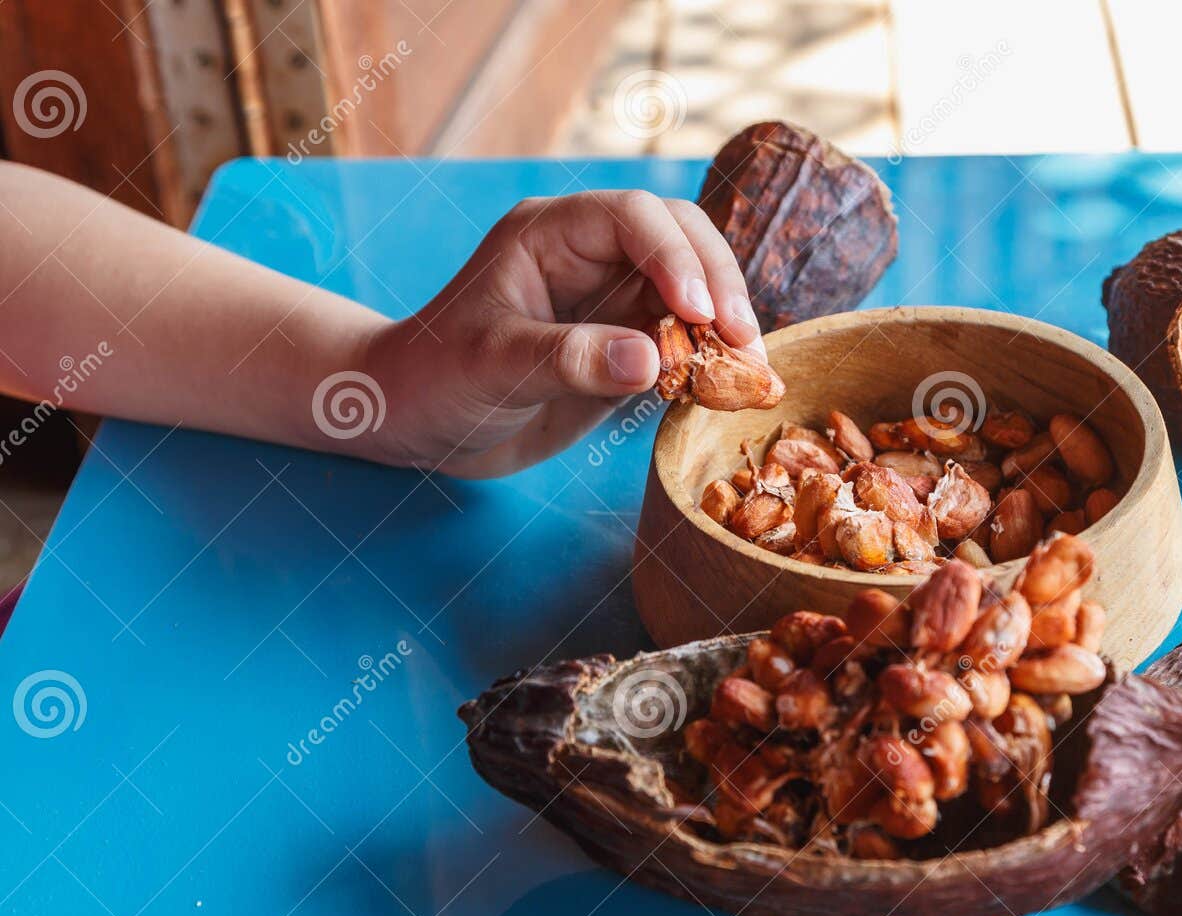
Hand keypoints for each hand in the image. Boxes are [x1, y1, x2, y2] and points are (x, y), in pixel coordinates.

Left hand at [363, 190, 763, 478]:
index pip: (634, 217)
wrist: (421, 425)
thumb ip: (568, 360)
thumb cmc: (436, 380)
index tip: (699, 315)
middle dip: (718, 285)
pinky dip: (714, 362)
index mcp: (551, 233)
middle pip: (681, 240)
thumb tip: (652, 362)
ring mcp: (614, 298)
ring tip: (752, 374)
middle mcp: (592, 255)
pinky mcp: (629, 344)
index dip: (676, 258)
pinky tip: (734, 390)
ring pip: (694, 291)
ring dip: (727, 327)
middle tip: (742, 344)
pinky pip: (686, 341)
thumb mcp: (493, 367)